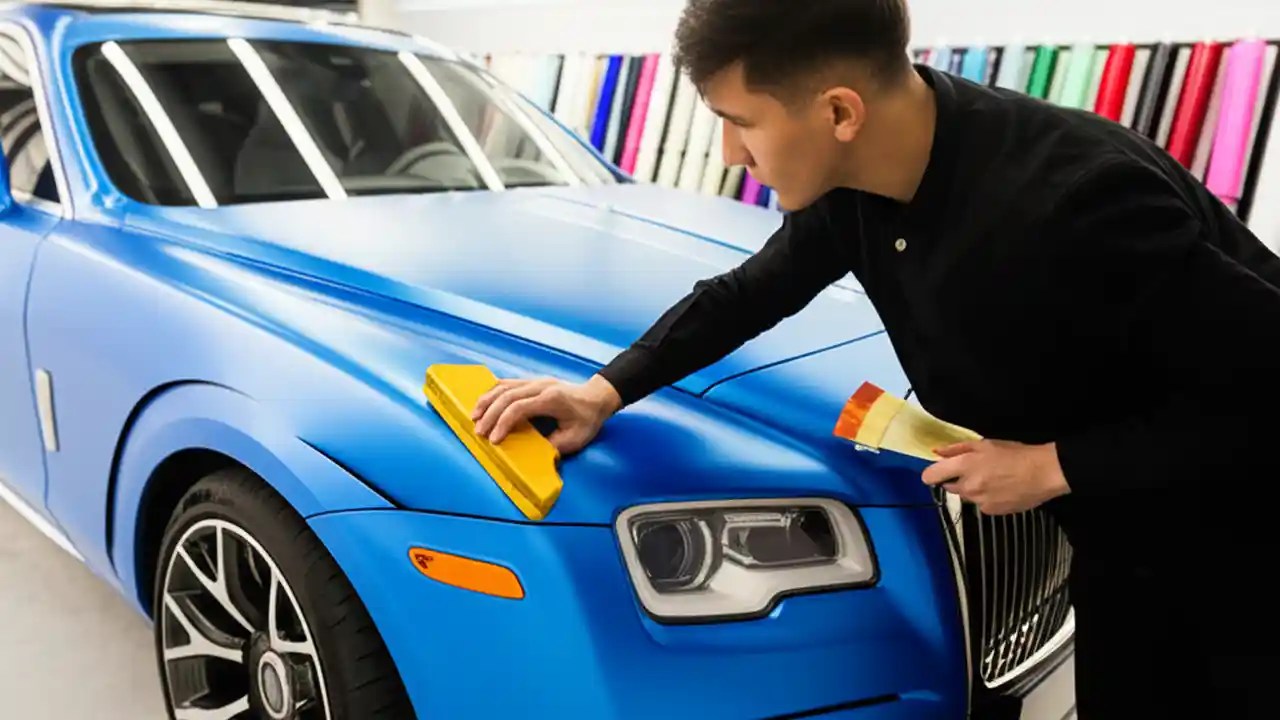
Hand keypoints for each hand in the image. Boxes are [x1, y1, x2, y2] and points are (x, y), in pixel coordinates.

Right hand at [471, 374, 622, 454]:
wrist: (597, 397)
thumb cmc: (588, 420)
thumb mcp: (575, 438)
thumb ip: (553, 445)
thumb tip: (531, 452)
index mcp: (552, 399)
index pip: (519, 407)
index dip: (504, 423)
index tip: (494, 440)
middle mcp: (541, 385)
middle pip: (507, 395)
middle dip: (490, 414)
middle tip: (479, 432)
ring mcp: (536, 381)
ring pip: (504, 386)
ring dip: (487, 400)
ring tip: (474, 416)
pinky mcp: (532, 381)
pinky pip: (508, 383)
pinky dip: (493, 392)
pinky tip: (483, 403)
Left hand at [921, 440, 1070, 514]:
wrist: (1044, 473)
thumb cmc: (1014, 453)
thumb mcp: (984, 444)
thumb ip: (956, 449)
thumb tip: (936, 452)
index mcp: (965, 465)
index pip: (931, 476)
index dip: (931, 474)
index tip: (938, 472)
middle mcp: (968, 486)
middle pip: (949, 487)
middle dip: (957, 479)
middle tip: (976, 470)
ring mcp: (979, 501)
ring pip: (966, 496)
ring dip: (973, 489)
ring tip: (993, 479)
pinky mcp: (991, 512)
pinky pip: (981, 505)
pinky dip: (986, 498)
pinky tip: (1001, 489)